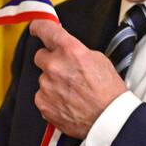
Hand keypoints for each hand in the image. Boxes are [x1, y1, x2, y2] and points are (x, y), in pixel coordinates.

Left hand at [29, 19, 127, 139]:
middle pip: (40, 56)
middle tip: (66, 72)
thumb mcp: (99, 60)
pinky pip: (41, 95)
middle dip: (51, 61)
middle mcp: (55, 66)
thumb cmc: (108, 92)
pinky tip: (66, 102)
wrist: (109, 119)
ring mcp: (47, 85)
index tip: (36, 28)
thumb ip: (76, 51)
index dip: (39, 27)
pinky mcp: (42, 103)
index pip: (45, 29)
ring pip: (43, 78)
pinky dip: (51, 98)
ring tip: (71, 92)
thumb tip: (65, 49)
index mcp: (70, 51)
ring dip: (53, 82)